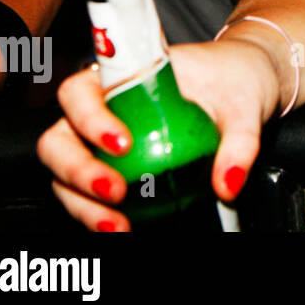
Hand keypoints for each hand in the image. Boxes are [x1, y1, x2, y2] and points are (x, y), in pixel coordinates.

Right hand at [36, 39, 277, 230]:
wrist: (244, 85)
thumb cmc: (235, 78)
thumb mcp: (246, 104)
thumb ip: (239, 143)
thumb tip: (228, 184)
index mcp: (123, 76)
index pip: (80, 91)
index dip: (89, 119)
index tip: (123, 144)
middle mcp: (102, 106)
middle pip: (59, 138)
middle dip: (77, 171)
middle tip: (116, 193)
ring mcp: (101, 138)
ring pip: (64, 172)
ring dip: (82, 203)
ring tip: (116, 225)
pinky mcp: (114, 166)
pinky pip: (90, 192)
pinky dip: (98, 212)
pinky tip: (121, 227)